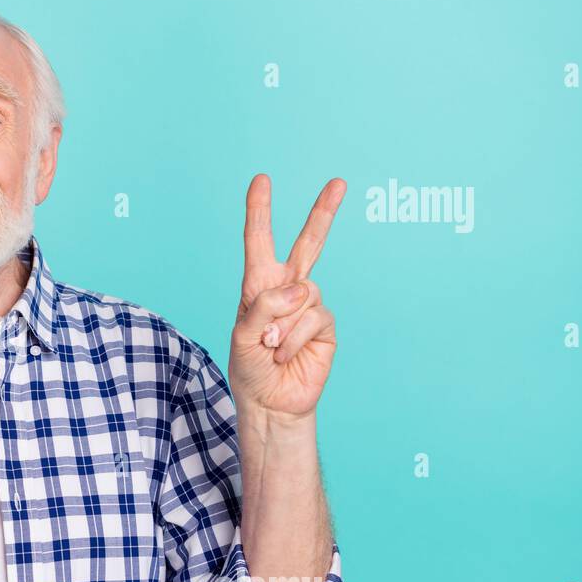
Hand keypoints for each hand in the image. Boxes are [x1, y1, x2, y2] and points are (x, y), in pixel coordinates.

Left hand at [228, 173, 344, 423]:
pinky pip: (313, 317)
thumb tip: (301, 288)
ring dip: (281, 325)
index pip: (259, 242)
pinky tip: (285, 354)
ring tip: (270, 347)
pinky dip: (294, 338)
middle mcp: (287, 289)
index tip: (261, 180)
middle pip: (309, 244)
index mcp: (259, 284)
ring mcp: (309, 306)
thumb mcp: (242, 334)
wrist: (270, 401)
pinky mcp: (326, 327)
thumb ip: (264, 306)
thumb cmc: (249, 367)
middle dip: (323, 213)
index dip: (260, 211)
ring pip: (303, 294)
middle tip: (339, 183)